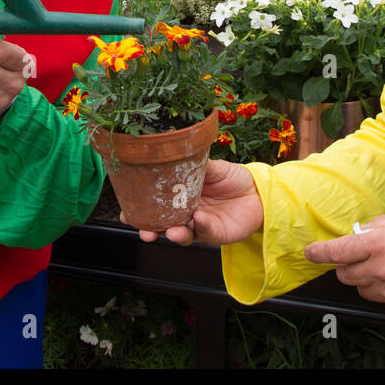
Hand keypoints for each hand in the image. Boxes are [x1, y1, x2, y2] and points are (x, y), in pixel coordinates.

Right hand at [131, 159, 263, 244]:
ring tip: (170, 231)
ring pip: (182, 234)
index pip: (155, 207)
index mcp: (179, 198)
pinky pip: (206, 232)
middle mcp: (186, 214)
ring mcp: (200, 226)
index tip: (126, 214)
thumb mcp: (210, 166)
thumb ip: (193, 163)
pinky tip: (199, 218)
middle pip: (163, 226)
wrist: (258, 190)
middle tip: (144, 232)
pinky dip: (202, 226)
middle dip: (151, 231)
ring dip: (174, 234)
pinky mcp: (217, 234)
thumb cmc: (232, 178)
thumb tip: (173, 150)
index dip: (140, 212)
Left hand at [303, 213, 384, 320]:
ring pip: (363, 289)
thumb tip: (358, 233)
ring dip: (369, 280)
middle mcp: (380, 269)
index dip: (319, 252)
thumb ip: (377, 226)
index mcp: (378, 243)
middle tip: (365, 259)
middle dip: (349, 266)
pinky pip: (383, 301)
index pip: (337, 251)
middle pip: (345, 274)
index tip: (311, 253)